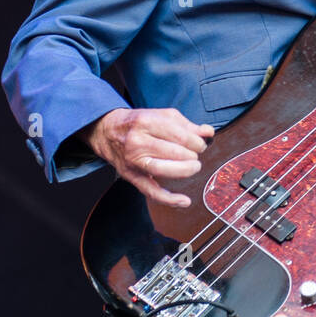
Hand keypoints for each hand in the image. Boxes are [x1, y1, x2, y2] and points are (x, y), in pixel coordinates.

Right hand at [80, 107, 214, 207]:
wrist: (107, 132)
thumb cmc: (138, 123)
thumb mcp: (162, 116)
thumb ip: (187, 125)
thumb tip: (208, 133)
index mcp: (146, 122)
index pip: (180, 136)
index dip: (197, 142)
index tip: (200, 144)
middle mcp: (138, 142)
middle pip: (174, 152)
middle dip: (192, 155)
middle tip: (195, 155)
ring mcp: (134, 161)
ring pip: (164, 170)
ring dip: (185, 170)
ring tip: (194, 167)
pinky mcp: (132, 176)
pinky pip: (151, 191)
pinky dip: (169, 199)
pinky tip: (184, 201)